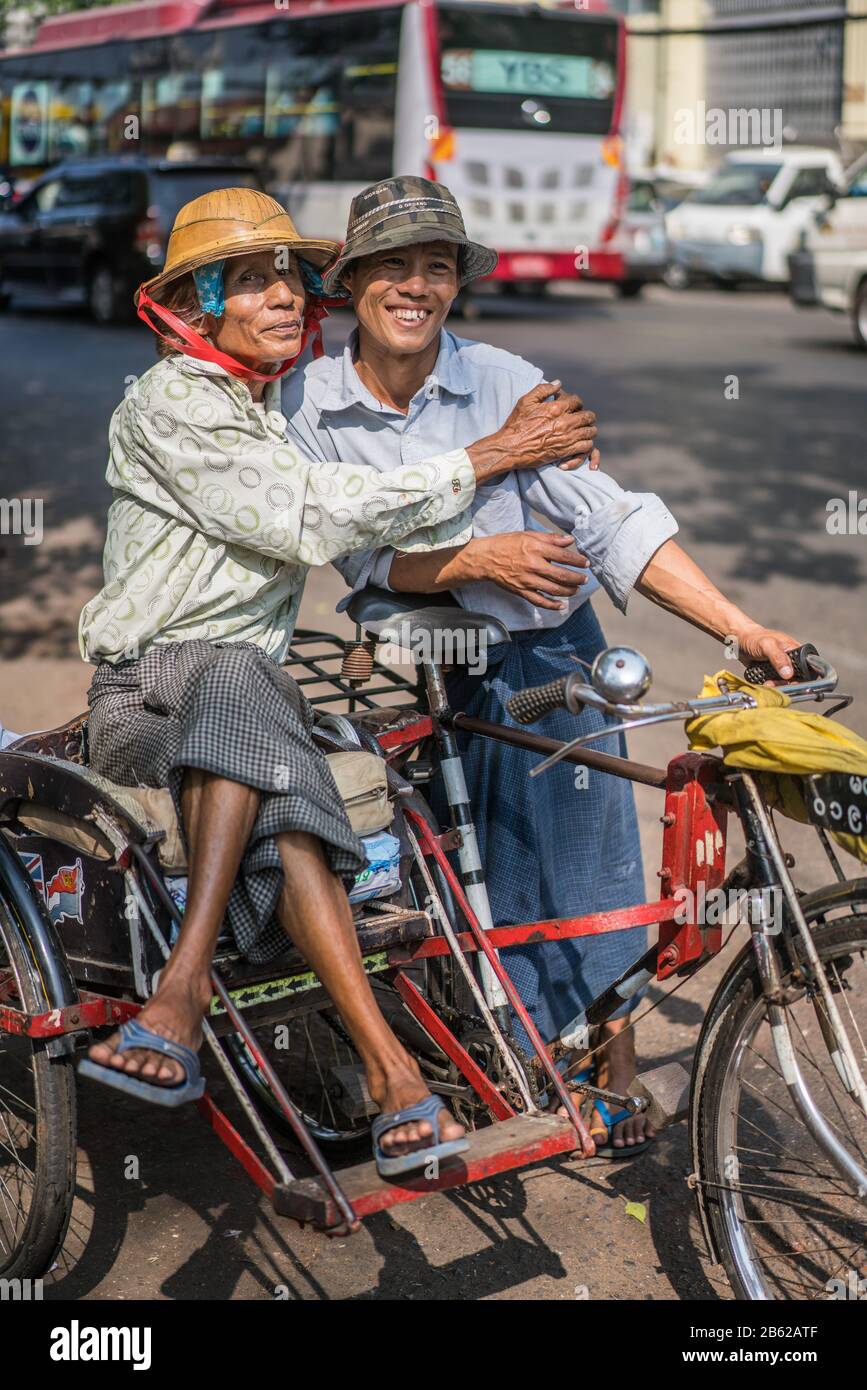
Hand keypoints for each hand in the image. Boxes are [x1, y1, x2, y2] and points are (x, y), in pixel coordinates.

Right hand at [466, 532, 589, 610]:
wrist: (486, 558)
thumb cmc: (507, 544)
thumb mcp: (528, 535)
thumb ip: (550, 538)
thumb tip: (569, 540)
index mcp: (535, 549)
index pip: (562, 556)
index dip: (577, 561)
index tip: (585, 563)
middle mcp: (533, 565)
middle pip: (560, 575)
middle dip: (576, 578)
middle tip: (585, 579)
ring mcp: (527, 580)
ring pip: (553, 589)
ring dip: (568, 591)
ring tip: (576, 589)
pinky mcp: (521, 591)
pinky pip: (539, 601)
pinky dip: (551, 605)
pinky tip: (561, 605)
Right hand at [467, 381, 597, 482]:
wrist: (511, 448)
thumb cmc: (516, 424)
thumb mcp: (526, 401)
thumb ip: (543, 389)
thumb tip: (558, 383)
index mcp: (556, 408)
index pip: (577, 401)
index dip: (576, 403)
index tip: (573, 407)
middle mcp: (564, 422)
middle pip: (588, 416)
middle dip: (587, 416)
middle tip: (583, 418)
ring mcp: (567, 437)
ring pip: (590, 432)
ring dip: (589, 430)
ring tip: (585, 430)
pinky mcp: (566, 451)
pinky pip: (586, 447)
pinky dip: (587, 444)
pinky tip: (582, 443)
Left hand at [735, 626, 801, 680]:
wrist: (738, 640)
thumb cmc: (754, 638)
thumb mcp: (767, 645)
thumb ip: (778, 658)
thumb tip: (788, 673)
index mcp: (795, 649)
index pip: (807, 667)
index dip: (802, 677)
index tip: (792, 683)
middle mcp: (790, 659)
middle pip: (796, 678)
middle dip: (786, 683)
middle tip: (775, 683)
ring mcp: (781, 666)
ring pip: (785, 682)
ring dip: (777, 685)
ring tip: (768, 683)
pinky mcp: (772, 671)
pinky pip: (775, 682)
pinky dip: (770, 684)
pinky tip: (764, 683)